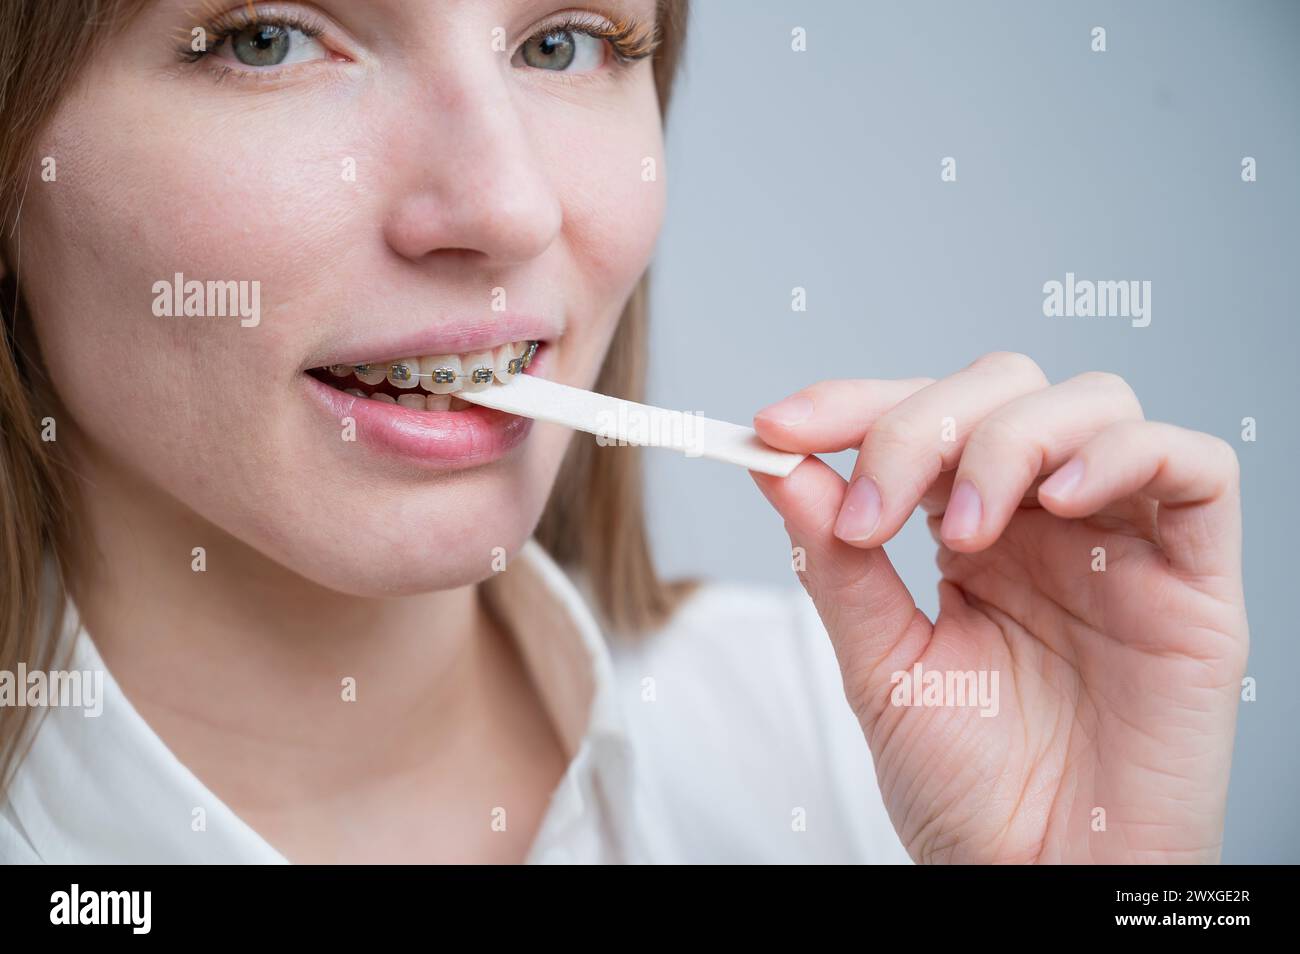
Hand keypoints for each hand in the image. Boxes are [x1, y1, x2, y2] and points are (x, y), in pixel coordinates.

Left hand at [751, 352, 1248, 863]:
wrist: (1038, 880)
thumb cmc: (968, 790)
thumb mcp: (881, 665)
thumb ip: (836, 562)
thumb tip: (777, 465)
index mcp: (969, 533)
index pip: (920, 417)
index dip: (849, 405)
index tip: (776, 428)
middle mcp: (1045, 521)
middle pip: (999, 389)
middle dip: (919, 426)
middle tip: (871, 510)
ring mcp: (1121, 541)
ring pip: (1090, 403)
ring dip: (1007, 442)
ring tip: (960, 535)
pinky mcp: (1196, 578)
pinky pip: (1196, 467)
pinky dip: (1125, 456)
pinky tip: (1060, 503)